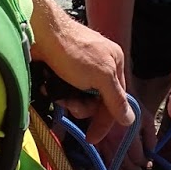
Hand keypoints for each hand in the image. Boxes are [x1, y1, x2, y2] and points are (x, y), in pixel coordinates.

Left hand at [32, 17, 132, 147]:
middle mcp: (100, 65)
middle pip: (97, 101)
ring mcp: (81, 67)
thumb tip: (130, 120)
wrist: (41, 31)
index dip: (105, 122)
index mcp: (115, 64)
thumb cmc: (73, 52)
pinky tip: (51, 88)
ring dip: (69, 101)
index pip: (116, 102)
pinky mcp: (63, 68)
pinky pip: (66, 89)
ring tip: (60, 95)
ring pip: (80, 97)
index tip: (91, 138)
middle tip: (70, 105)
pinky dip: (59, 92)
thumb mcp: (100, 76)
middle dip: (83, 107)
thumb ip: (116, 99)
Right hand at [97, 100, 154, 169]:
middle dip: (134, 169)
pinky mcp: (96, 138)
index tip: (148, 163)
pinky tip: (115, 166)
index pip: (137, 157)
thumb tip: (151, 153)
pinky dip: (110, 165)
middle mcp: (115, 139)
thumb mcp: (146, 117)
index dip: (144, 163)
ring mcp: (103, 140)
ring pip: (112, 163)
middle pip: (125, 163)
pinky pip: (103, 157)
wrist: (113, 92)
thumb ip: (151, 136)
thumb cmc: (132, 104)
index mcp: (129, 134)